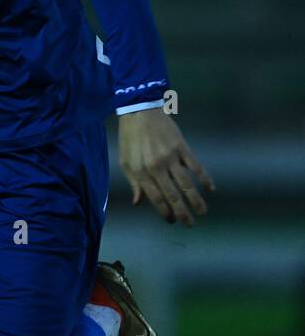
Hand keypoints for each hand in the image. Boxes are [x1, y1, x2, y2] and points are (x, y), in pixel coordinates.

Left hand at [118, 107, 213, 225]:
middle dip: (182, 212)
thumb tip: (138, 202)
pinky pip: (196, 166)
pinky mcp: (181, 147)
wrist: (140, 111)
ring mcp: (171, 157)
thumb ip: (133, 183)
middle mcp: (156, 167)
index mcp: (141, 172)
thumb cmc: (130, 138)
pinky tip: (210, 189)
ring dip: (196, 200)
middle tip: (190, 224)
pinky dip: (204, 178)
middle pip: (173, 195)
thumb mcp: (125, 161)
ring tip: (202, 212)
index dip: (165, 212)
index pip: (156, 198)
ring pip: (186, 184)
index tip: (173, 221)